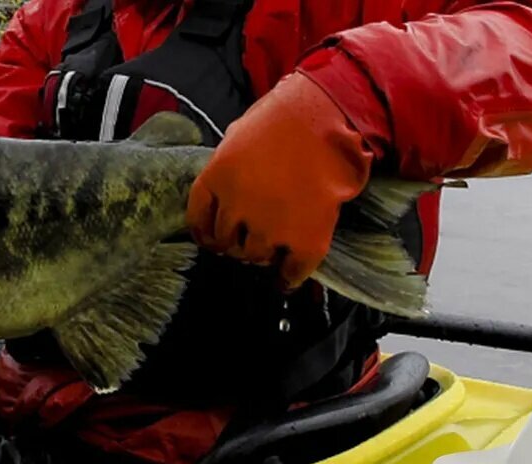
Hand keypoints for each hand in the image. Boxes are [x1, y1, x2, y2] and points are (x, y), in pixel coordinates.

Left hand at [186, 72, 373, 289]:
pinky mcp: (304, 243)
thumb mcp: (240, 133)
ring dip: (262, 256)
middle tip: (248, 241)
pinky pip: (289, 274)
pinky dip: (287, 279)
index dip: (205, 234)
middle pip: (226, 243)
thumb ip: (226, 167)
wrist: (332, 121)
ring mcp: (271, 229)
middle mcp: (239, 208)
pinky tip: (287, 278)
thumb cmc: (287, 117)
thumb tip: (224, 192)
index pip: (198, 220)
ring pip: (256, 258)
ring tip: (272, 248)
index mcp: (218, 177)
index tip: (212, 240)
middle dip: (235, 244)